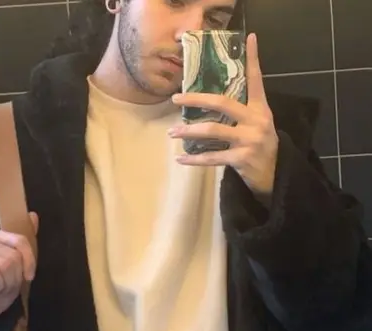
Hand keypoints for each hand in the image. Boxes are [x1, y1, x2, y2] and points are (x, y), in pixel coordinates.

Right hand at [0, 212, 37, 327]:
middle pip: (13, 257)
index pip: (20, 241)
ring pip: (4, 265)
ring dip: (8, 284)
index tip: (29, 276)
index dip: (29, 261)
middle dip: (16, 277)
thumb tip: (33, 215)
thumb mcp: (19, 265)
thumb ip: (24, 242)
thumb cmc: (2, 286)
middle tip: (7, 285)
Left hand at [169, 33, 278, 196]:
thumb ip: (243, 111)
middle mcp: (255, 121)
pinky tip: (180, 158)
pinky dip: (194, 159)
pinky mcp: (240, 159)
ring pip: (212, 130)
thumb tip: (213, 100)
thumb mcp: (259, 124)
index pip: (256, 80)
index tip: (251, 38)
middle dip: (195, 99)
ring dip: (188, 131)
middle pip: (222, 103)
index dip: (253, 59)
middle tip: (176, 99)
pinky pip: (212, 157)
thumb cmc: (261, 148)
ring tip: (172, 132)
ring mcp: (248, 140)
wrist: (276, 175)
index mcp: (260, 109)